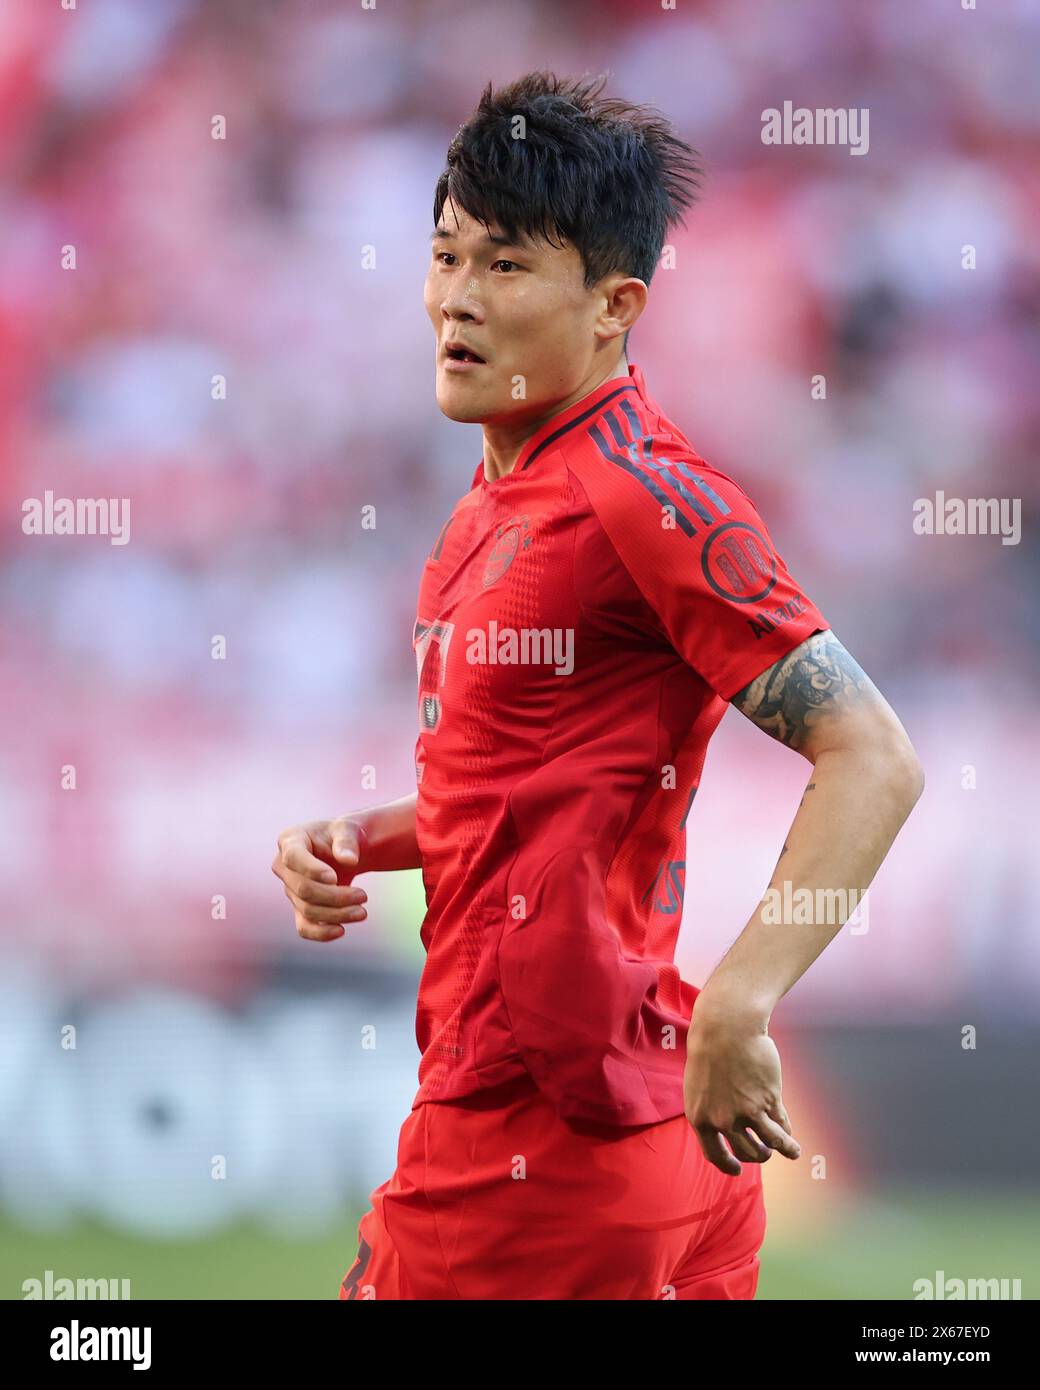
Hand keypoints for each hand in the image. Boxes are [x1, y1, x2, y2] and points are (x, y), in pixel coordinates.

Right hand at [271, 815, 369, 942]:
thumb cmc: (342, 835)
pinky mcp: (299, 908)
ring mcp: (290, 889)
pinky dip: (321, 933)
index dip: (312, 870)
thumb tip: (349, 861)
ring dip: (337, 914)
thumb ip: (347, 841)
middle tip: (363, 896)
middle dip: (334, 896)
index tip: (335, 878)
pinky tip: (341, 930)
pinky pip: (304, 927)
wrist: (344, 851)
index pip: (293, 857)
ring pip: (307, 910)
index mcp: (290, 840)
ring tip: (362, 912)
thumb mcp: (347, 829)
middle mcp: (283, 867)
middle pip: (303, 889)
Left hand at [684, 1005, 800, 1176]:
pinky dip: (789, 1135)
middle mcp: (723, 1121)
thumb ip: (710, 1109)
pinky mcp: (769, 1100)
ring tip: (791, 1152)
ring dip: (783, 1150)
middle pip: (747, 1152)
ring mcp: (748, 1113)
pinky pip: (782, 1126)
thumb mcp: (698, 1086)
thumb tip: (723, 1129)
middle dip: (758, 1156)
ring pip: (771, 1144)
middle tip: (764, 1154)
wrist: (726, 1028)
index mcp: (701, 1118)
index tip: (737, 1171)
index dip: (728, 1166)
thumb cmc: (710, 1051)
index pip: (715, 1154)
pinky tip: (793, 1138)